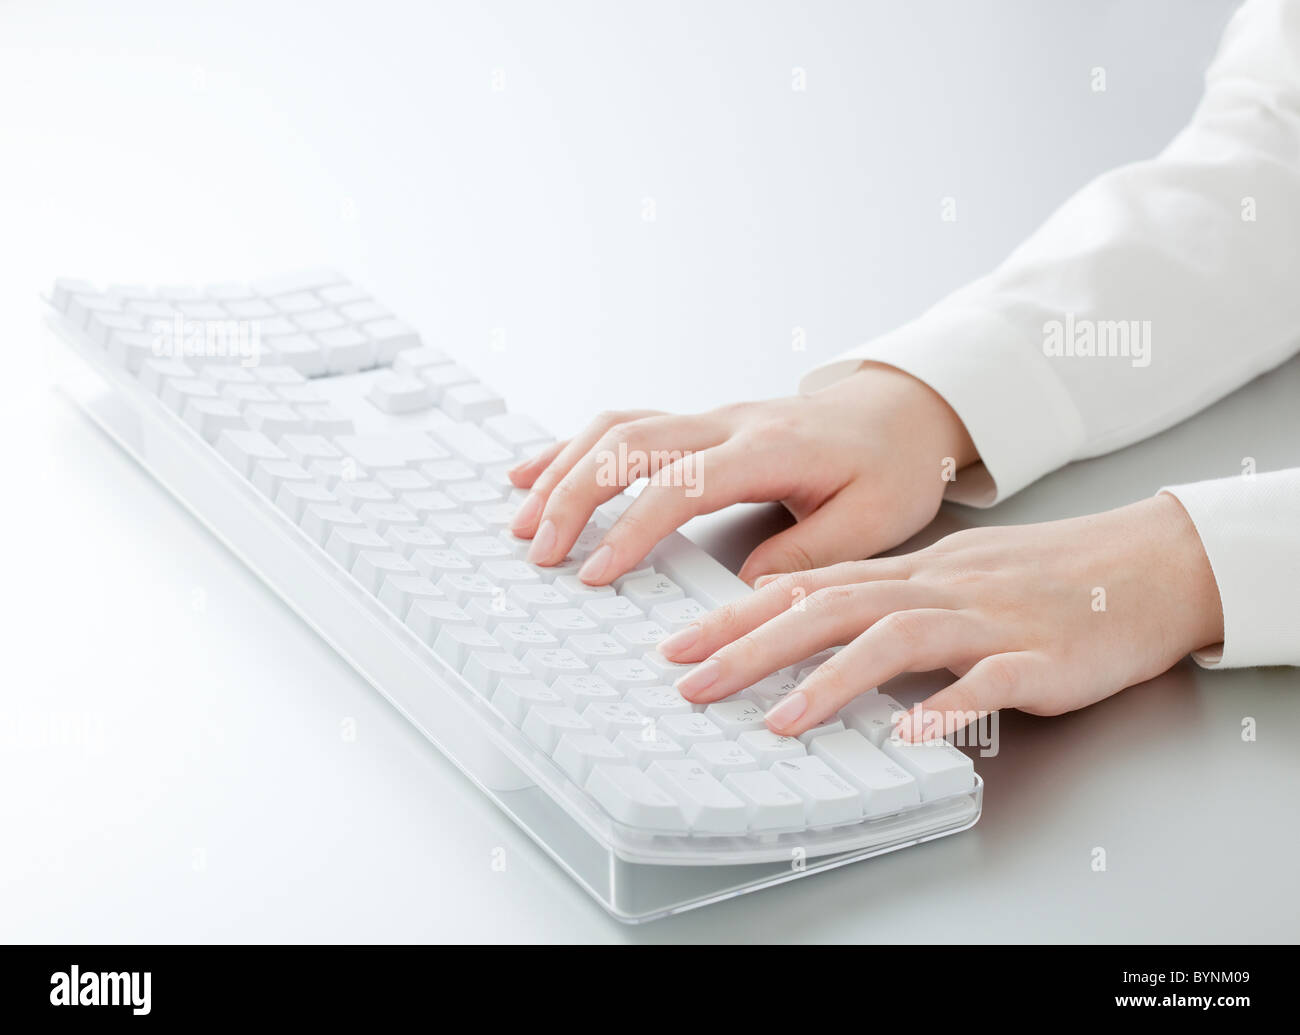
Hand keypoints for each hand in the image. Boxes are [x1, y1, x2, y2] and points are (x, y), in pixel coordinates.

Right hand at [507, 363, 977, 585]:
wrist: (900, 412)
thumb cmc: (890, 465)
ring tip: (522, 520)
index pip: (682, 483)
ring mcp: (708, 419)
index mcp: (770, 448)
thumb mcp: (871, 521)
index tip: (598, 573)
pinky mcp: (697, 426)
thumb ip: (804, 556)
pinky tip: (534, 472)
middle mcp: (728, 424)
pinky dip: (572, 448)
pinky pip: (623, 425)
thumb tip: (739, 591)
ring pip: (616, 428)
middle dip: (573, 495)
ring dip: (562, 470)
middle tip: (539, 551)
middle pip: (629, 442)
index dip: (633, 527)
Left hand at [659, 494, 1224, 738]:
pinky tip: (912, 734)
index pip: (806, 587)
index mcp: (909, 574)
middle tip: (691, 683)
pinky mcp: (1040, 656)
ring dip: (832, 681)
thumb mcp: (947, 580)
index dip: (736, 615)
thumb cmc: (1040, 578)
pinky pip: (989, 681)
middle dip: (754, 646)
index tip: (677, 645)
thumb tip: (804, 618)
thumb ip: (880, 601)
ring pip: (896, 639)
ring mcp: (987, 621)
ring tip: (779, 722)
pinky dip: (949, 705)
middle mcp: (936, 590)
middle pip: (830, 609)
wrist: (1143, 565)